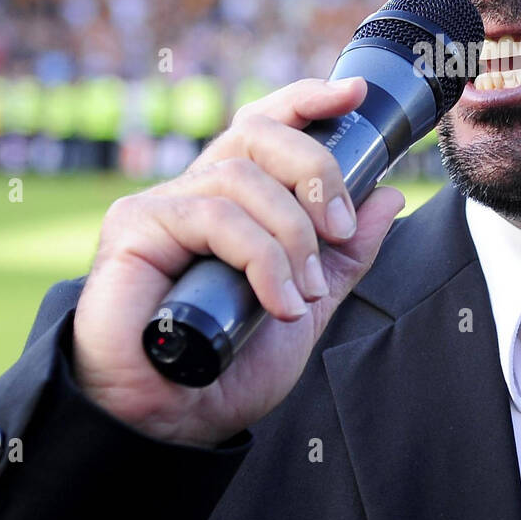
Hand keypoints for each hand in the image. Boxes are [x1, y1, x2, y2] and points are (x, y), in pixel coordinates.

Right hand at [71, 76, 404, 447]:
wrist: (173, 423)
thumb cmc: (228, 366)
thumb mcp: (308, 305)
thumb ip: (344, 254)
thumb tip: (387, 195)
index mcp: (235, 202)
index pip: (267, 126)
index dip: (308, 101)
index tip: (354, 96)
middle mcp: (196, 192)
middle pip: (257, 132)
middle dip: (314, 170)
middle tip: (338, 228)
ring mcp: (161, 206)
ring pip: (242, 176)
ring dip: (291, 235)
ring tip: (303, 294)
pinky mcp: (133, 227)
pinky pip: (213, 214)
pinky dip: (261, 258)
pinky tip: (277, 303)